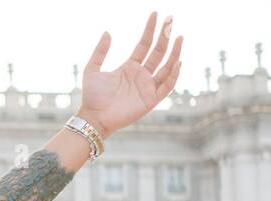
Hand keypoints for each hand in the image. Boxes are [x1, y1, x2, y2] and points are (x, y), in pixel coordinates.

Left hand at [76, 11, 182, 138]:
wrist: (94, 117)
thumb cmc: (91, 97)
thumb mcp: (92, 69)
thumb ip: (100, 52)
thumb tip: (108, 32)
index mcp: (129, 67)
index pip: (144, 44)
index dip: (150, 30)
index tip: (155, 14)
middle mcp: (141, 75)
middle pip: (158, 52)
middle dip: (165, 36)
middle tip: (170, 19)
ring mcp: (147, 87)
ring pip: (166, 67)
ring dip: (174, 52)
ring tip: (179, 37)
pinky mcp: (151, 100)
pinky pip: (167, 86)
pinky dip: (173, 75)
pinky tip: (177, 62)